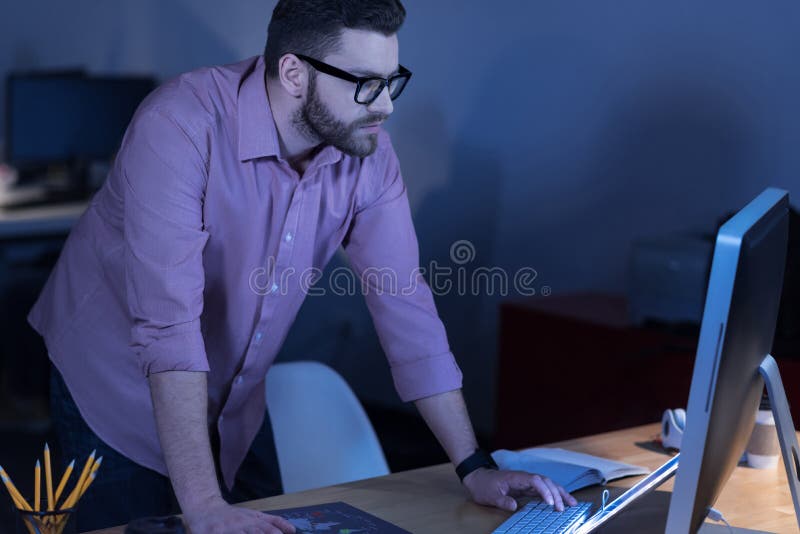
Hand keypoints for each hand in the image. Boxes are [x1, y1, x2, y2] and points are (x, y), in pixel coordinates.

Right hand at [183, 497, 295, 533]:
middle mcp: (240, 524)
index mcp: (252, 521)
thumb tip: (292, 530)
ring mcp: (226, 529)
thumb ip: (273, 522)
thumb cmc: (233, 516)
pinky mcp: (212, 533)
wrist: (205, 508)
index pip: (268, 527)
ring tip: (252, 533)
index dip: (275, 532)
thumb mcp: (254, 516)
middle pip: (256, 532)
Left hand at [462, 468, 577, 511]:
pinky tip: (562, 502)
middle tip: (563, 508)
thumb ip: (502, 500)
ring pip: (548, 485)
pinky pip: (545, 490)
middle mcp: (525, 478)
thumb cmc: (484, 486)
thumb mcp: (490, 495)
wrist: (479, 478)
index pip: (535, 481)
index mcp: (517, 478)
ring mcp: (528, 482)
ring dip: (560, 493)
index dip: (544, 491)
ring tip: (572, 504)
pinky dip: (555, 495)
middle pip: (545, 482)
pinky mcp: (528, 487)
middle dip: (556, 494)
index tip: (550, 503)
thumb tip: (514, 506)